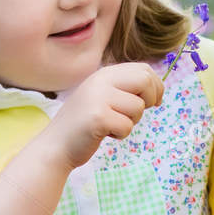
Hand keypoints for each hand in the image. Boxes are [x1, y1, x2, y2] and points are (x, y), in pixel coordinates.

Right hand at [40, 62, 163, 170]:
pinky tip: (104, 133)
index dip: (156, 86)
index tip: (155, 101)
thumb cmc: (85, 124)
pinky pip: (127, 126)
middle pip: (145, 81)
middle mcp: (100, 81)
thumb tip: (157, 88)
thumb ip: (124, 88)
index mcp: (104, 74)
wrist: (56, 145)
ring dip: (131, 122)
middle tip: (136, 114)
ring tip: (111, 125)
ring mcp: (98, 98)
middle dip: (150, 99)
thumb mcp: (103, 97)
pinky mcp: (98, 117)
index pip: (143, 69)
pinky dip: (120, 134)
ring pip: (138, 107)